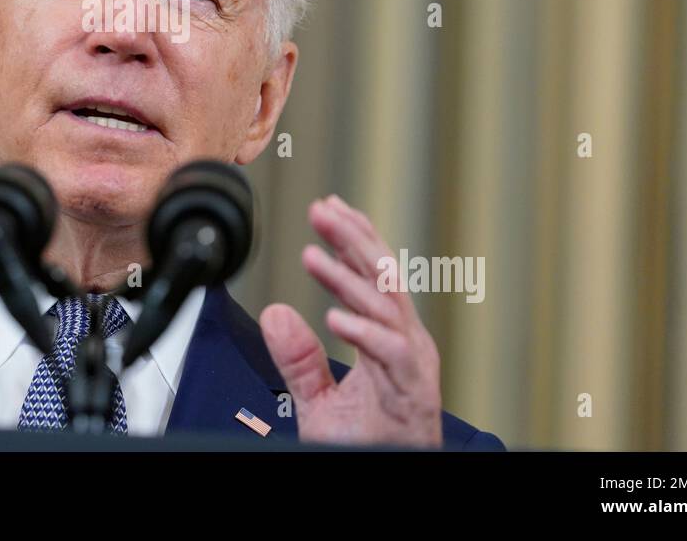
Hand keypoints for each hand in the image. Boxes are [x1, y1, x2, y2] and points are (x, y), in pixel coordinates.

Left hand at [260, 195, 442, 446]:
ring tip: (316, 254)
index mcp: (389, 338)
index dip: (352, 239)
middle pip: (383, 278)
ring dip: (349, 278)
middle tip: (322, 208)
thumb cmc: (368, 444)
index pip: (372, 277)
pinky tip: (334, 315)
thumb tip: (273, 314)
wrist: (392, 478)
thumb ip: (299, 359)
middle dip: (353, 239)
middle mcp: (405, 344)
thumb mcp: (319, 400)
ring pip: (386, 307)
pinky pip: (391, 354)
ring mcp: (412, 367)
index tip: (327, 208)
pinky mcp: (412, 392)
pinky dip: (364, 332)